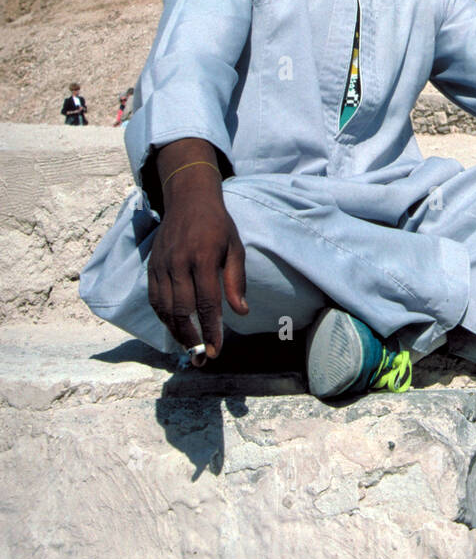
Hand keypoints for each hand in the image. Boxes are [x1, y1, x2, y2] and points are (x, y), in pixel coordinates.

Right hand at [147, 189, 247, 362]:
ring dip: (176, 333)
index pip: (207, 303)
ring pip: (165, 308)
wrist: (189, 199)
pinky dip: (163, 318)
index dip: (211, 330)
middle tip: (202, 358)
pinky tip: (174, 328)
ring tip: (190, 349)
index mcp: (203, 257)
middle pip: (182, 310)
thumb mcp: (235, 247)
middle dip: (193, 339)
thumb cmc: (217, 225)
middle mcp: (179, 262)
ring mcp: (162, 265)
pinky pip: (154, 299)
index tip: (216, 350)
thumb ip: (236, 281)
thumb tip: (241, 312)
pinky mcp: (152, 266)